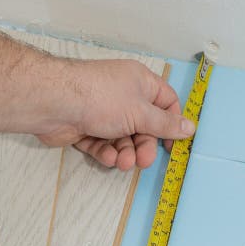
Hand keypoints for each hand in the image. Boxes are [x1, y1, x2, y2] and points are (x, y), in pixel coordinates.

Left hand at [34, 58, 194, 169]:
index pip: (166, 102)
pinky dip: (106, 152)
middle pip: (144, 125)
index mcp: (140, 82)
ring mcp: (102, 111)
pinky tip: (108, 158)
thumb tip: (190, 127)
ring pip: (123, 137)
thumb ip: (166, 124)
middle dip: (144, 146)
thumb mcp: (141, 113)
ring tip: (122, 162)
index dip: (171, 123)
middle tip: (143, 161)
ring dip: (125, 152)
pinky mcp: (85, 126)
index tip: (172, 144)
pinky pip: (102, 143)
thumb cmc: (100, 99)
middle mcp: (122, 94)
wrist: (54, 103)